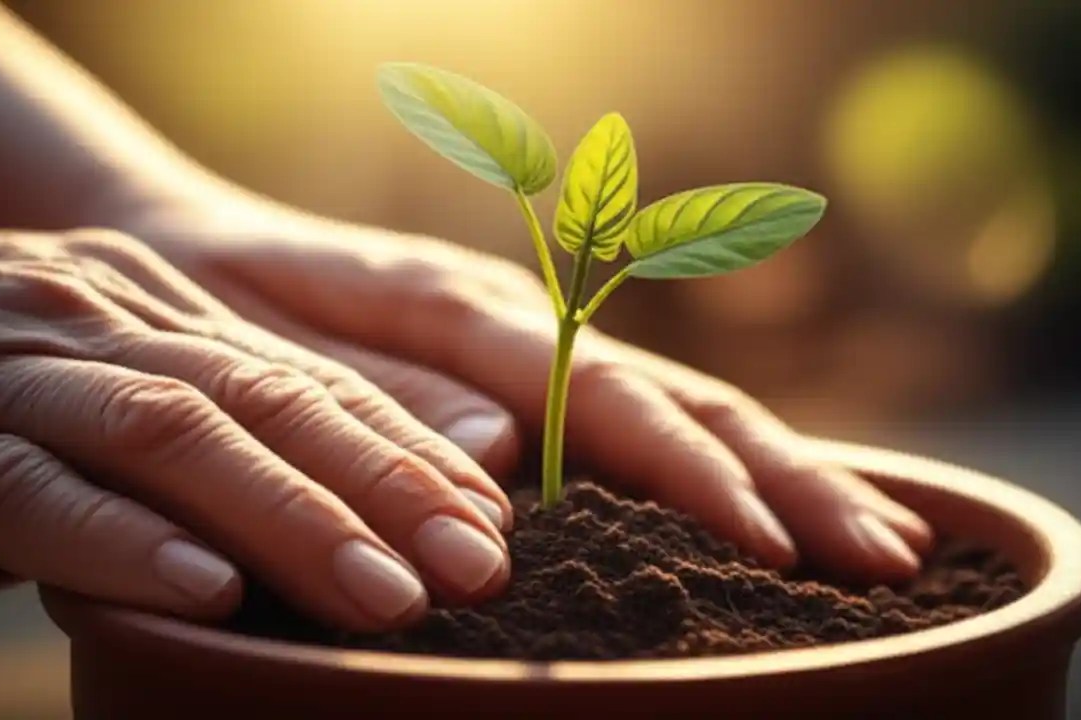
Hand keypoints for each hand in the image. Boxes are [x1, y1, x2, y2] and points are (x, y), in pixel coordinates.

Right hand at [0, 227, 511, 629]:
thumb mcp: (124, 395)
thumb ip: (232, 426)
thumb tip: (382, 498)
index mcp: (159, 310)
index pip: (308, 379)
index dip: (407, 451)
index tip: (495, 522)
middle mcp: (99, 322)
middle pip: (265, 398)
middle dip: (383, 485)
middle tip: (479, 567)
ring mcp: (12, 376)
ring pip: (170, 434)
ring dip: (288, 517)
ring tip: (385, 598)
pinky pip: (29, 492)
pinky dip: (122, 542)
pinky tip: (203, 592)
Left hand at [134, 198, 933, 583]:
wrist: (184, 256)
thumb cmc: (228, 310)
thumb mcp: (283, 352)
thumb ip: (392, 399)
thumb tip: (513, 454)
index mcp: (474, 316)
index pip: (615, 402)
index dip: (701, 476)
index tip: (780, 551)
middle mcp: (531, 329)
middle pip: (690, 402)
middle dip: (797, 481)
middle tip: (896, 562)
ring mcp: (540, 351)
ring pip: (692, 409)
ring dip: (793, 476)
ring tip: (889, 544)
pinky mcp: (532, 377)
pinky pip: (650, 423)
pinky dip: (732, 469)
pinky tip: (788, 514)